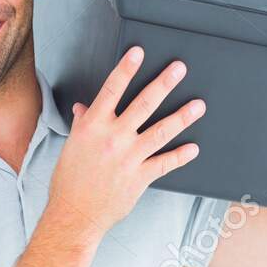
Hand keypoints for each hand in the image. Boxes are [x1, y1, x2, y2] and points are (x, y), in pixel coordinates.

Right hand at [44, 46, 206, 238]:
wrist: (74, 214)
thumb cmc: (69, 181)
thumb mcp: (72, 146)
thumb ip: (82, 124)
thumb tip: (84, 108)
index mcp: (92, 127)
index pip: (111, 90)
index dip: (125, 70)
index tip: (138, 53)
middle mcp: (112, 138)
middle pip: (143, 104)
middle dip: (163, 84)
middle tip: (179, 69)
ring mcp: (129, 157)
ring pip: (161, 131)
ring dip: (182, 117)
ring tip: (197, 105)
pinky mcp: (140, 177)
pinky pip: (165, 163)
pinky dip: (181, 156)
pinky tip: (194, 148)